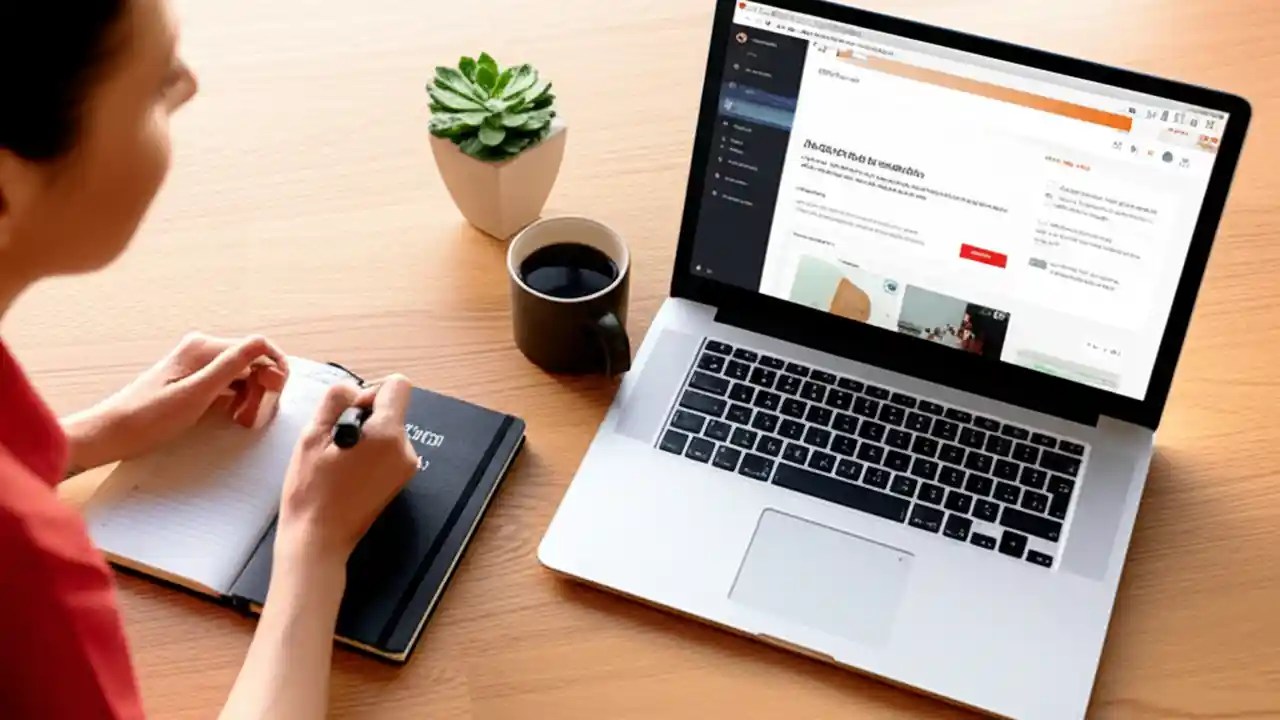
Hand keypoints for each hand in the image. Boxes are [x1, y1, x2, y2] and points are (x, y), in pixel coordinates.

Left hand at [62, 333, 288, 470]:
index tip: (273, 398)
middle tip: (251, 417)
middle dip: (262, 387)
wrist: (111, 432)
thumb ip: (231, 366)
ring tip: (241, 420)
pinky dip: (237, 399)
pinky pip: (229, 383)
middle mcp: (202, 348)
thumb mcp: (196, 394)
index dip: (274, 371)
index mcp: (203, 347)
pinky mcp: (193, 379)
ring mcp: (197, 363)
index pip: (259, 347)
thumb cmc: (149, 418)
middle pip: (252, 361)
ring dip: (251, 396)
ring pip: (243, 374)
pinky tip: (232, 416)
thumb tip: (263, 343)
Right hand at [276, 375, 418, 563]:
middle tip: (336, 443)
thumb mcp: (312, 436)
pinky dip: (371, 452)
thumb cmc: (311, 489)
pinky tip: (348, 471)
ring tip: (339, 461)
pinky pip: (389, 449)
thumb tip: (352, 387)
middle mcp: (406, 449)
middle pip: (392, 408)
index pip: (398, 385)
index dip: (370, 391)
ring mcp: (407, 467)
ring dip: (366, 436)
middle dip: (365, 416)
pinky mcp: (401, 480)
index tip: (349, 414)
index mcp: (388, 435)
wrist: (319, 538)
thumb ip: (335, 400)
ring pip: (388, 429)